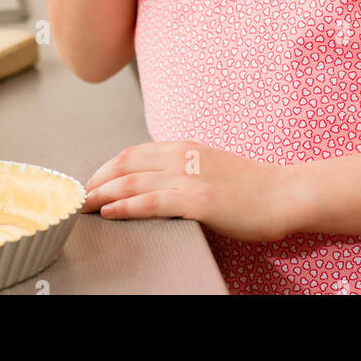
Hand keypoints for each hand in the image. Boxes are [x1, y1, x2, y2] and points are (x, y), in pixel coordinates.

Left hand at [82, 141, 299, 242]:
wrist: (284, 193)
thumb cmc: (251, 186)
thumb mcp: (210, 166)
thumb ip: (183, 169)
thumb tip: (156, 182)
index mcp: (184, 147)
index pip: (131, 153)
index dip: (104, 169)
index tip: (89, 184)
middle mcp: (182, 157)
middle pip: (124, 165)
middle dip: (95, 182)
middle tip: (76, 198)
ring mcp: (189, 177)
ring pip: (131, 182)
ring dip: (101, 195)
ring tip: (82, 207)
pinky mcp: (198, 200)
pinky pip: (151, 202)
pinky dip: (125, 207)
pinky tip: (109, 213)